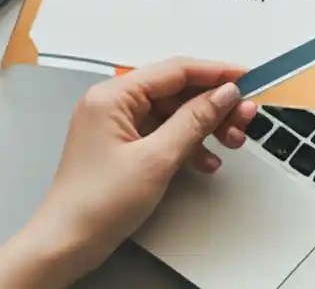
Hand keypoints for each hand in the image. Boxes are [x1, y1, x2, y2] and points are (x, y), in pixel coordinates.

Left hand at [0, 58, 257, 288]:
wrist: (66, 244)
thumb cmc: (97, 203)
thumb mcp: (156, 159)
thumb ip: (194, 121)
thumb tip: (224, 94)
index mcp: (113, 96)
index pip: (176, 70)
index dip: (216, 72)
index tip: (248, 78)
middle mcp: (113, 103)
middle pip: (177, 91)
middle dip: (214, 104)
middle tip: (245, 117)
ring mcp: (118, 125)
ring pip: (174, 113)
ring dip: (206, 126)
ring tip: (232, 141)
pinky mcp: (123, 146)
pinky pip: (164, 133)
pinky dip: (188, 144)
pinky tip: (206, 161)